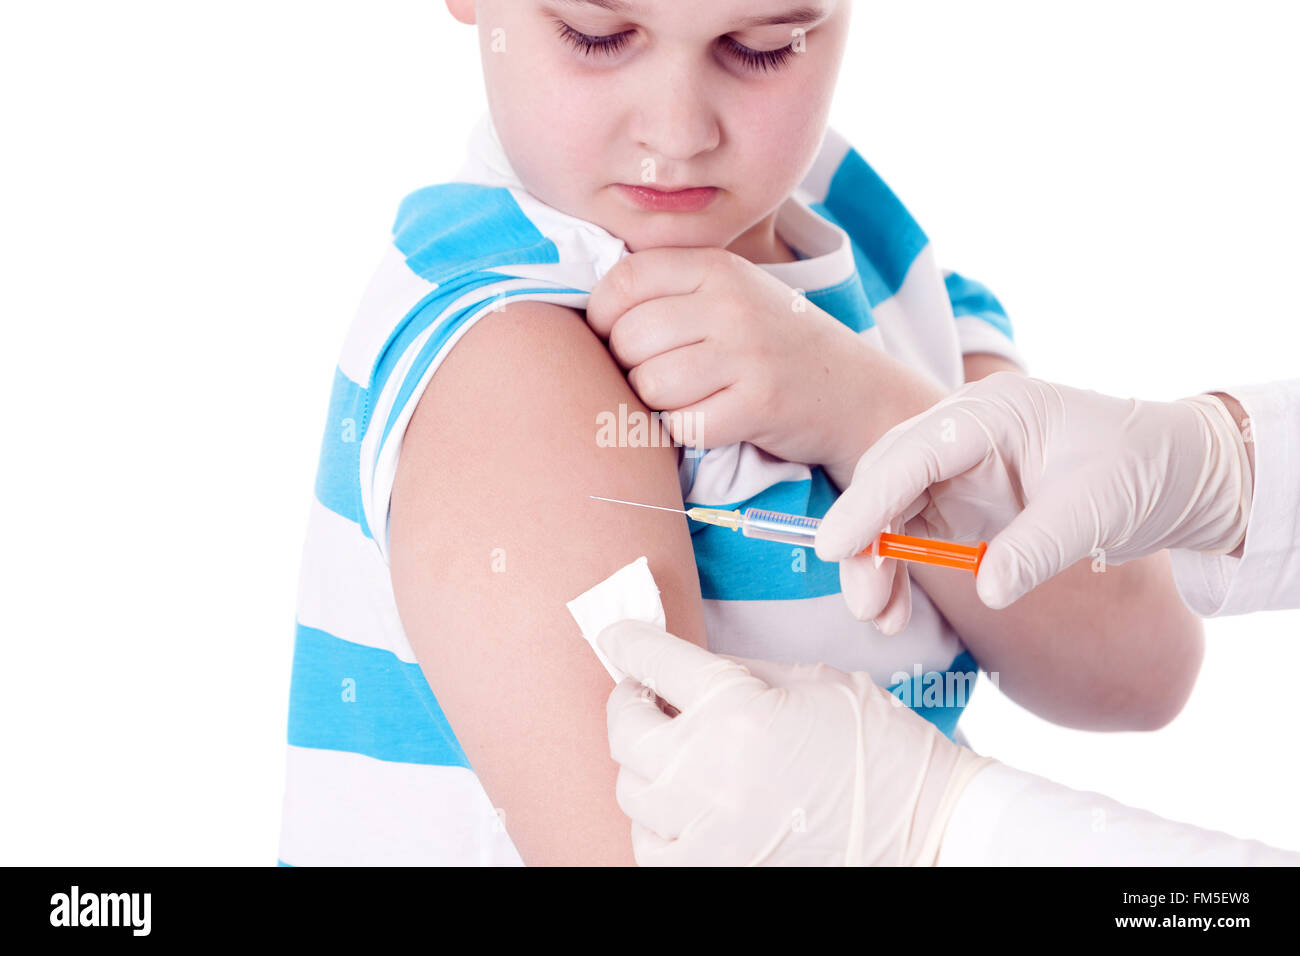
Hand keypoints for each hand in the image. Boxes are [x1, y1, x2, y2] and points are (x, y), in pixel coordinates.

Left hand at [586, 247, 873, 468]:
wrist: (855, 392)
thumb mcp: (732, 293)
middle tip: (662, 377)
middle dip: (631, 368)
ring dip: (659, 404)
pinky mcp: (758, 403)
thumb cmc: (776, 345)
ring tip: (692, 398)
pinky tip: (713, 419)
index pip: (623, 281)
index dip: (602, 316)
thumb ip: (672, 290)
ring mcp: (746, 353)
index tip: (614, 339)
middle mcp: (731, 303)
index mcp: (717, 268)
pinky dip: (686, 432)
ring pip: (649, 385)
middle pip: (628, 339)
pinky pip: (683, 425)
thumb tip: (588, 308)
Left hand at [596, 619, 993, 865]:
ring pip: (630, 790)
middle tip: (644, 692)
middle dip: (630, 700)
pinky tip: (683, 807)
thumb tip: (686, 666)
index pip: (651, 660)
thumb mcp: (816, 682)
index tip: (619, 638)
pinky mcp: (713, 873)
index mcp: (737, 708)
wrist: (931, 832)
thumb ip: (742, 669)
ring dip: (644, 764)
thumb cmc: (883, 751)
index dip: (627, 642)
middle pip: (625, 727)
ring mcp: (707, 832)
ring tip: (672, 752)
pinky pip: (649, 847)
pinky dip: (656, 822)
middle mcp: (709, 770)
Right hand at [815, 372, 1252, 621]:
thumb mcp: (1099, 508)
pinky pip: (910, 533)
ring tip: (882, 619)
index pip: (914, 452)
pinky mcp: (959, 501)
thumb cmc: (1141, 469)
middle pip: (887, 479)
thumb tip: (988, 589)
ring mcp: (956, 468)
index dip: (870, 501)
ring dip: (875, 563)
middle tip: (865, 604)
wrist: (1172, 473)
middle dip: (864, 541)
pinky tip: (897, 611)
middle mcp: (963, 434)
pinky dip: (898, 571)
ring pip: (889, 508)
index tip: (836, 547)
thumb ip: (1040, 545)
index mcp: (994, 413)